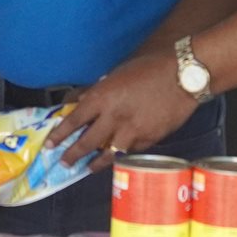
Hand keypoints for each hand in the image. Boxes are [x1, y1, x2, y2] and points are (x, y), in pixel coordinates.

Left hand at [62, 53, 197, 169]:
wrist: (184, 75)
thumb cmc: (150, 68)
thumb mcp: (118, 74)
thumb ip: (99, 91)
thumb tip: (82, 102)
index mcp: (103, 97)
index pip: (74, 120)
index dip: (60, 135)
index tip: (51, 145)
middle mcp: (114, 117)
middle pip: (87, 142)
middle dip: (72, 155)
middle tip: (64, 163)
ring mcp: (132, 131)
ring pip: (108, 154)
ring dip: (96, 163)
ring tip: (88, 169)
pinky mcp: (150, 139)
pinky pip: (131, 151)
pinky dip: (123, 154)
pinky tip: (118, 157)